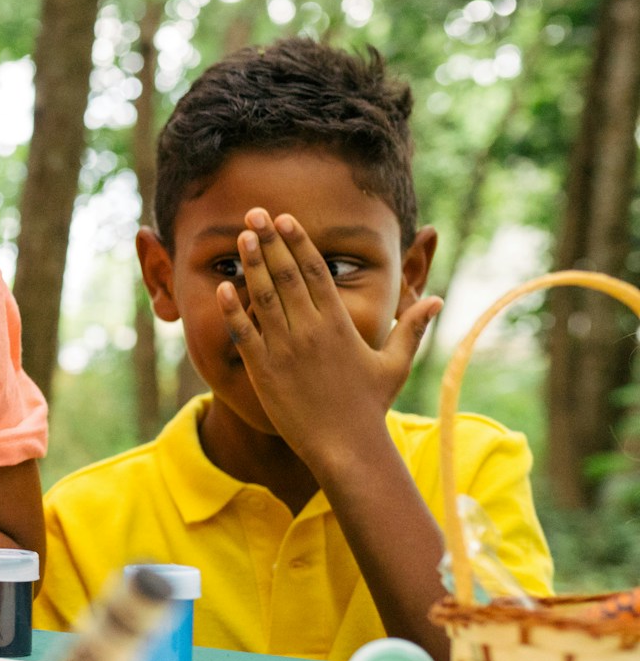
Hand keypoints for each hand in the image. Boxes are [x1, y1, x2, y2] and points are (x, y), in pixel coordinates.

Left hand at [217, 208, 440, 470]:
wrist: (345, 448)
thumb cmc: (369, 407)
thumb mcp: (395, 364)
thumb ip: (411, 328)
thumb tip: (437, 300)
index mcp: (339, 324)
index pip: (316, 272)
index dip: (299, 242)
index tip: (285, 219)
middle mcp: (310, 331)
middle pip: (286, 275)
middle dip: (269, 241)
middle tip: (255, 212)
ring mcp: (285, 349)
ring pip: (264, 297)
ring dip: (251, 264)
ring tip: (241, 236)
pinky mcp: (264, 370)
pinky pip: (244, 333)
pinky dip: (233, 309)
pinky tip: (223, 286)